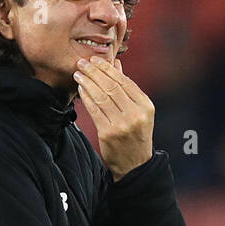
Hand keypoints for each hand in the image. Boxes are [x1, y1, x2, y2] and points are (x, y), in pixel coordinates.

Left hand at [74, 56, 154, 180]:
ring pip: (101, 96)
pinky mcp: (108, 133)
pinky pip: (94, 110)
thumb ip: (127, 87)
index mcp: (146, 106)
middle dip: (94, 72)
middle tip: (82, 63)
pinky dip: (86, 97)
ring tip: (79, 74)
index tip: (95, 60)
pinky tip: (81, 89)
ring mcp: (122, 124)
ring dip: (87, 82)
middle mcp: (136, 114)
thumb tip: (116, 63)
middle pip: (111, 86)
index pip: (124, 81)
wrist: (135, 165)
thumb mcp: (139, 111)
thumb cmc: (136, 135)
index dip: (107, 68)